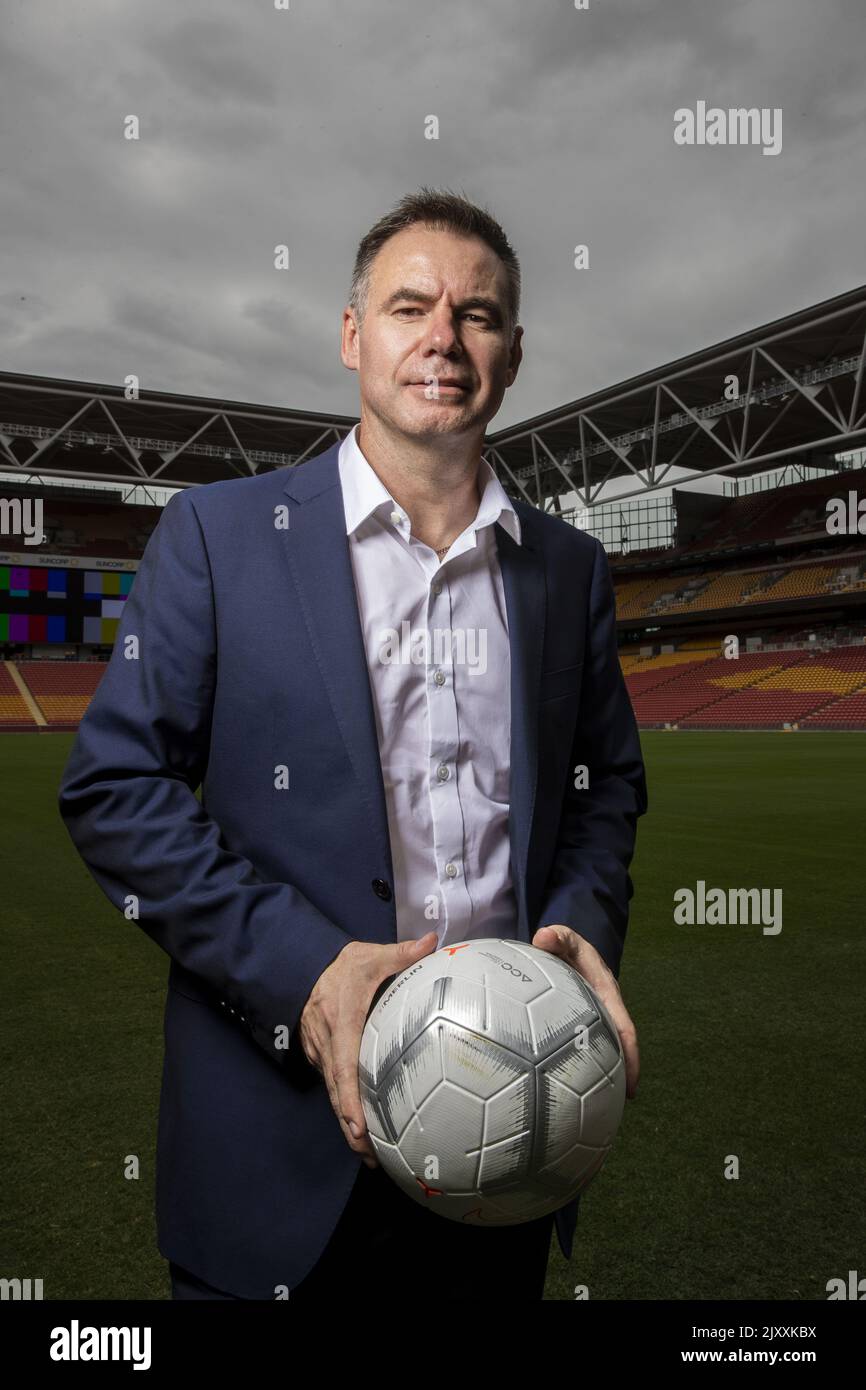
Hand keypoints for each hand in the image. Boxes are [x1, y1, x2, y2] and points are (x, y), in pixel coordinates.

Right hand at [298, 930, 438, 1166]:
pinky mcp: (321, 1057)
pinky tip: (363, 1129)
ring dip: (349, 1124)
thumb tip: (432, 942)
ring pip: (334, 1095)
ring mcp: (320, 1053)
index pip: (344, 1067)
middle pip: (336, 1094)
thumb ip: (401, 953)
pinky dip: (345, 1109)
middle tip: (371, 1158)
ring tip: (372, 1155)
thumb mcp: (370, 955)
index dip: (349, 1100)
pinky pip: (333, 1087)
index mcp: (341, 1022)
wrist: (305, 967)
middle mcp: (327, 1044)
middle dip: (351, 1128)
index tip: (359, 1127)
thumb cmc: (344, 966)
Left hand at [532, 924, 638, 1098]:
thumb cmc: (567, 947)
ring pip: (599, 1054)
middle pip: (616, 1050)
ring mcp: (592, 1021)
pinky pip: (580, 1050)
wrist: (565, 949)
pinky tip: (561, 1092)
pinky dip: (576, 1069)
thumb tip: (544, 937)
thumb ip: (558, 937)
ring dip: (599, 1079)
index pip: (624, 1029)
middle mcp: (604, 1013)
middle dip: (618, 1078)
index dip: (631, 1056)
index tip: (632, 1085)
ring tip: (591, 1111)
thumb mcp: (566, 940)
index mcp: (607, 996)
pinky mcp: (577, 1028)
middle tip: (611, 1109)